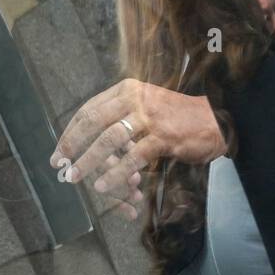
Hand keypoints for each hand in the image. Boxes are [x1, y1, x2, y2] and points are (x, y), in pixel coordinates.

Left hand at [50, 79, 226, 206]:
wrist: (216, 118)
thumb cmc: (178, 116)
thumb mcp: (146, 105)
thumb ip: (121, 115)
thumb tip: (90, 137)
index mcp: (127, 90)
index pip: (89, 109)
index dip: (71, 130)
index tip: (59, 149)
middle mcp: (135, 99)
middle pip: (93, 121)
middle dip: (72, 144)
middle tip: (58, 162)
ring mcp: (150, 117)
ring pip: (109, 139)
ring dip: (88, 160)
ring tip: (75, 176)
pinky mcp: (163, 137)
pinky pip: (133, 157)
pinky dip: (115, 172)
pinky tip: (104, 185)